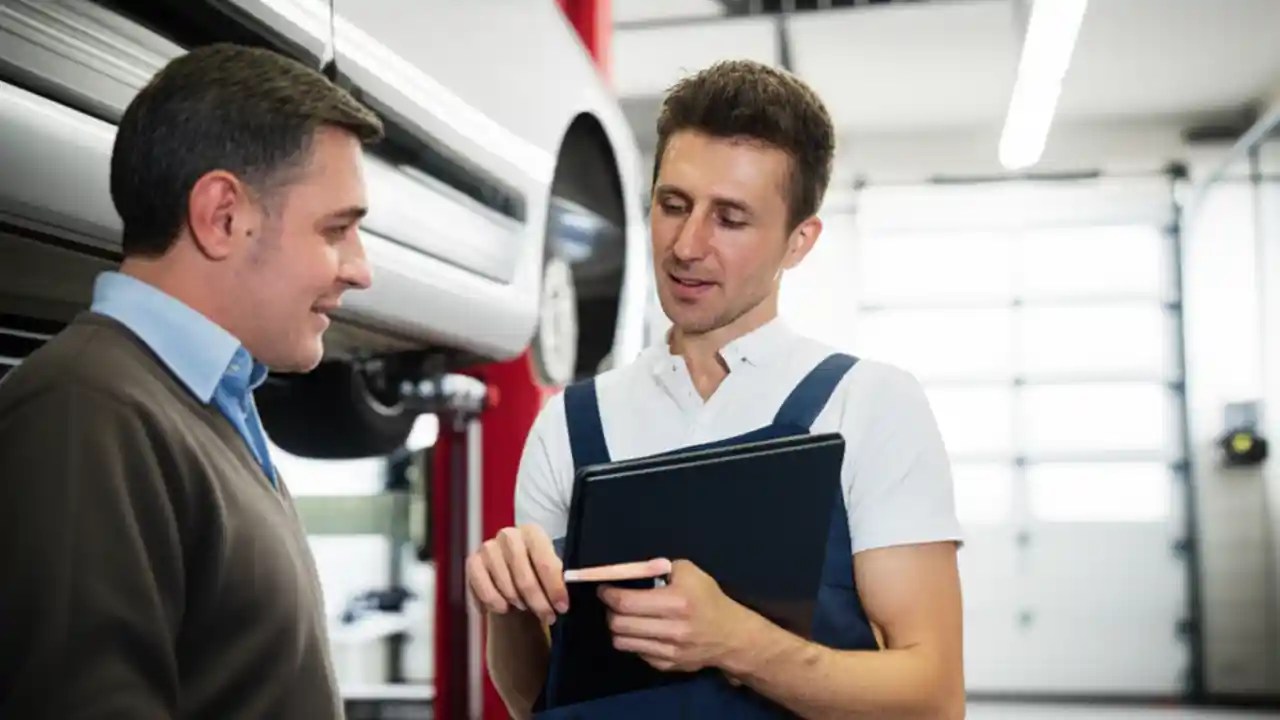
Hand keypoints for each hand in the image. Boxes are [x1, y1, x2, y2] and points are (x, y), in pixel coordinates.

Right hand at [466, 524, 566, 625]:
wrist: (511, 576)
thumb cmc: (537, 574)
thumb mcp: (551, 572)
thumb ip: (560, 579)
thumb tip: (570, 595)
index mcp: (533, 533)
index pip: (545, 562)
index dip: (555, 588)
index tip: (562, 608)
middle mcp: (509, 535)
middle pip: (524, 575)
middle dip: (538, 601)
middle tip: (548, 617)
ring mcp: (489, 547)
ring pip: (504, 583)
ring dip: (517, 601)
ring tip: (525, 609)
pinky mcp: (472, 562)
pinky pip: (481, 587)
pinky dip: (492, 601)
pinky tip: (502, 609)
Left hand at [599, 559, 750, 672]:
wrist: (731, 635)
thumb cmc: (708, 598)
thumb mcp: (689, 572)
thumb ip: (658, 568)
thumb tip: (630, 572)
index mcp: (676, 602)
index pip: (627, 602)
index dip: (608, 595)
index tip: (604, 589)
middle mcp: (671, 630)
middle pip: (619, 624)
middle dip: (610, 611)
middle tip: (613, 603)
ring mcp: (668, 652)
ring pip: (622, 642)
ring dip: (618, 628)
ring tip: (624, 618)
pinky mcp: (667, 666)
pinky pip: (636, 653)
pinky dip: (633, 642)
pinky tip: (642, 631)